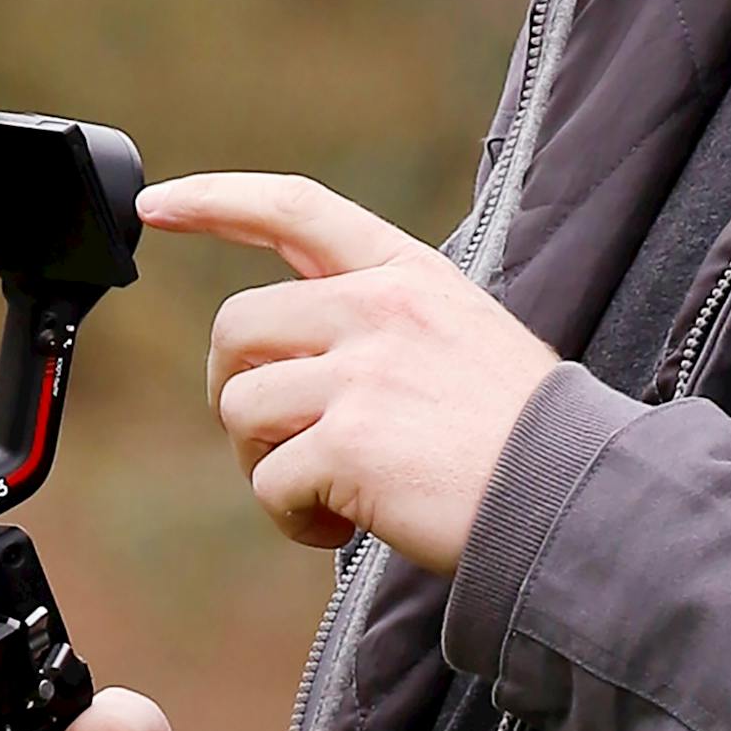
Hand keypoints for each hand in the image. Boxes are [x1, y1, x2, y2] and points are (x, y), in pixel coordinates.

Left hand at [147, 170, 559, 581]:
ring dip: (267, 465)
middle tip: (276, 442)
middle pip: (237, 328)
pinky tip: (342, 530)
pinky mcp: (347, 446)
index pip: (295, 211)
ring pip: (241, 409)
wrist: (574, 502)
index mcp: (407, 275)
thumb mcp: (465, 335)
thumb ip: (383, 323)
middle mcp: (378, 310)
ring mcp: (361, 375)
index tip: (157, 206)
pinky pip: (269, 483)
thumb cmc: (526, 438)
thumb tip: (293, 358)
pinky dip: (292, 519)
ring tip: (327, 496)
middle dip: (236, 390)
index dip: (216, 201)